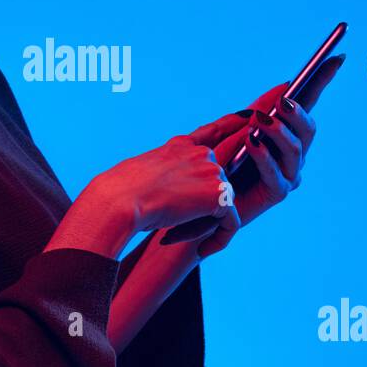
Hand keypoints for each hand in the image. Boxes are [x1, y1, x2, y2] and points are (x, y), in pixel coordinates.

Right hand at [85, 133, 241, 257]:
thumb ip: (165, 174)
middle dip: (201, 211)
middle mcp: (200, 153)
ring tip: (171, 234)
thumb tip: (170, 191)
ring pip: (222, 207)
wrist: (120, 198)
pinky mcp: (220, 194)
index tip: (247, 115)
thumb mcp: (142, 173)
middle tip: (170, 230)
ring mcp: (213, 170)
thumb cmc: (119, 192)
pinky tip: (201, 251)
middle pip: (216, 186)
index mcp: (180, 146)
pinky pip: (230, 224)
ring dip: (201, 227)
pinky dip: (219, 240)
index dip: (230, 124)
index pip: (212, 132)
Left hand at [162, 53, 345, 248]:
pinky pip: (276, 174)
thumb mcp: (234, 129)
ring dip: (278, 132)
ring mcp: (287, 173)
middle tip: (283, 101)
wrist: (197, 203)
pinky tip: (251, 142)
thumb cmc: (214, 164)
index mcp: (284, 132)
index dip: (322, 80)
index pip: (307, 102)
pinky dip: (264, 156)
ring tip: (259, 121)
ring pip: (296, 150)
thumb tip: (284, 86)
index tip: (335, 56)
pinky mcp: (275, 194)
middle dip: (298, 112)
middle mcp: (291, 153)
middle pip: (307, 128)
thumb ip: (258, 110)